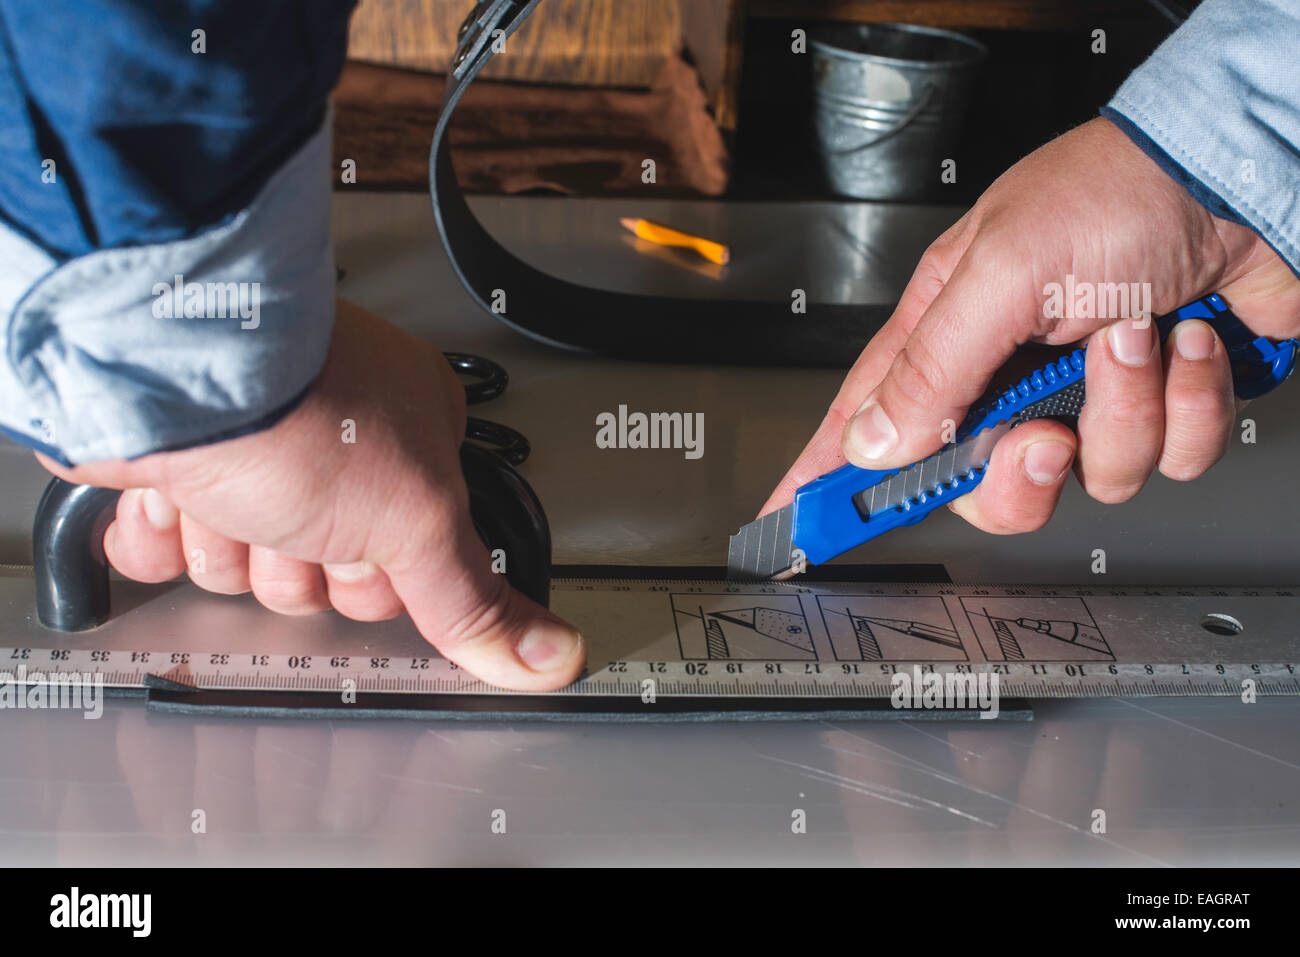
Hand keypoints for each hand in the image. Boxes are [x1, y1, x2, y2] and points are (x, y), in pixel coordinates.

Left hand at [38, 299, 584, 690]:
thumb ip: (476, 599)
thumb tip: (551, 655)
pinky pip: (166, 549)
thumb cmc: (298, 408)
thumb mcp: (418, 520)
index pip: (409, 565)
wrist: (171, 373)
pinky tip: (180, 492)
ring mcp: (252, 458)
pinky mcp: (176, 470)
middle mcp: (332, 449)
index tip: (370, 548)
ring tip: (235, 491)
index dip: (379, 574)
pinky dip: (163, 533)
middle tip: (300, 516)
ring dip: (229, 546)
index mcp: (411, 441)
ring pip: (244, 569)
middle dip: (298, 564)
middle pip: (323, 578)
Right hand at [763, 117, 1299, 533]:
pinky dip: (1188, 402)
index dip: (829, 474)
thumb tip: (872, 442)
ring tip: (1136, 335)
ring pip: (1091, 479)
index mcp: (951, 331)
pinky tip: (1188, 341)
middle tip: (1046, 433)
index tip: (795, 522)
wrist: (1242, 173)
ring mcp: (1086, 394)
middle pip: (984, 484)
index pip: (868, 419)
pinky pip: (1169, 459)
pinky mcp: (1159, 406)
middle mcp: (1012, 372)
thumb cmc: (1118, 190)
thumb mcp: (1004, 271)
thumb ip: (934, 367)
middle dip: (1024, 475)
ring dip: (1127, 409)